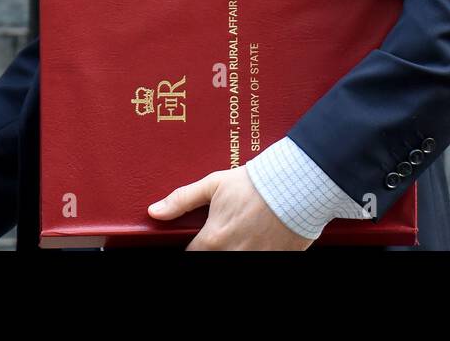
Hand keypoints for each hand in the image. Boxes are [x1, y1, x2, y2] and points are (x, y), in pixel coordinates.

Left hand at [147, 166, 314, 249]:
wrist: (295, 183)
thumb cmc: (254, 183)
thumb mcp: (213, 185)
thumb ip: (181, 200)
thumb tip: (154, 211)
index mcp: (213, 239)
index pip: (191, 257)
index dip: (192, 250)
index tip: (197, 243)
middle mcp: (232, 254)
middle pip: (211, 262)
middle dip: (213, 251)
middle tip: (221, 239)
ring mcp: (255, 259)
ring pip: (234, 265)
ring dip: (232, 252)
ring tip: (240, 238)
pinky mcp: (276, 260)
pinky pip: (260, 262)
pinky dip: (254, 253)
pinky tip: (256, 242)